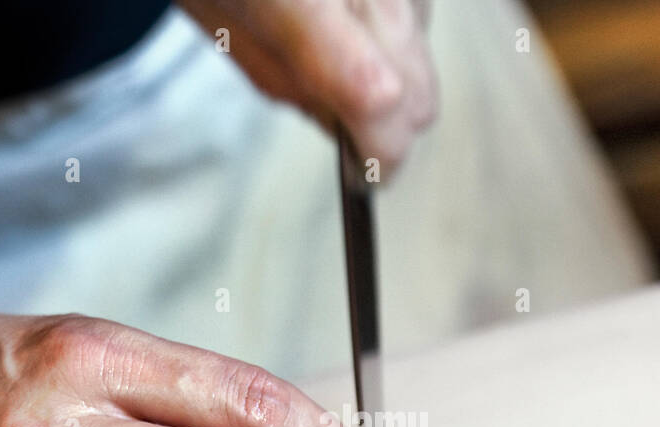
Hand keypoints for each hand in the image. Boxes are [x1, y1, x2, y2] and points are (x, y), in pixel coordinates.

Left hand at [180, 0, 437, 172]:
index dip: (380, 153)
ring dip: (396, 71)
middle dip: (394, 126)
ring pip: (423, 51)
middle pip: (418, 91)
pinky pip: (422, 13)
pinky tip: (355, 19)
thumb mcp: (236, 35)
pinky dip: (396, 31)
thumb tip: (348, 138)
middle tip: (355, 130)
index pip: (375, 97)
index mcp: (304, 7)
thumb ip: (294, 89)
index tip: (370, 177)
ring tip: (338, 49)